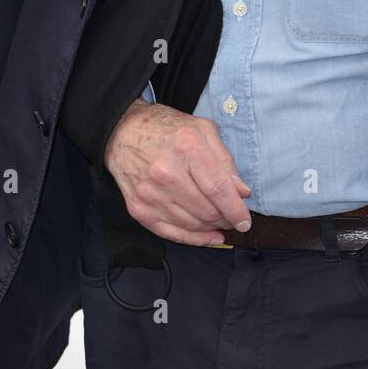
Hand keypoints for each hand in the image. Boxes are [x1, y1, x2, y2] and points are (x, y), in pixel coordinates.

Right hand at [104, 98, 252, 245]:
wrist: (122, 132)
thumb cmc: (167, 129)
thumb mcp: (203, 131)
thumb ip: (225, 161)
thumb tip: (242, 192)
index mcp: (186, 148)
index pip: (218, 188)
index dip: (236, 209)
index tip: (245, 220)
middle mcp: (165, 173)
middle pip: (206, 210)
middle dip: (226, 219)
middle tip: (234, 219)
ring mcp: (150, 194)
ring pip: (192, 224)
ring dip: (211, 227)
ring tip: (221, 223)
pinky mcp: (138, 209)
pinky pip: (171, 233)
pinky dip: (194, 239)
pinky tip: (209, 236)